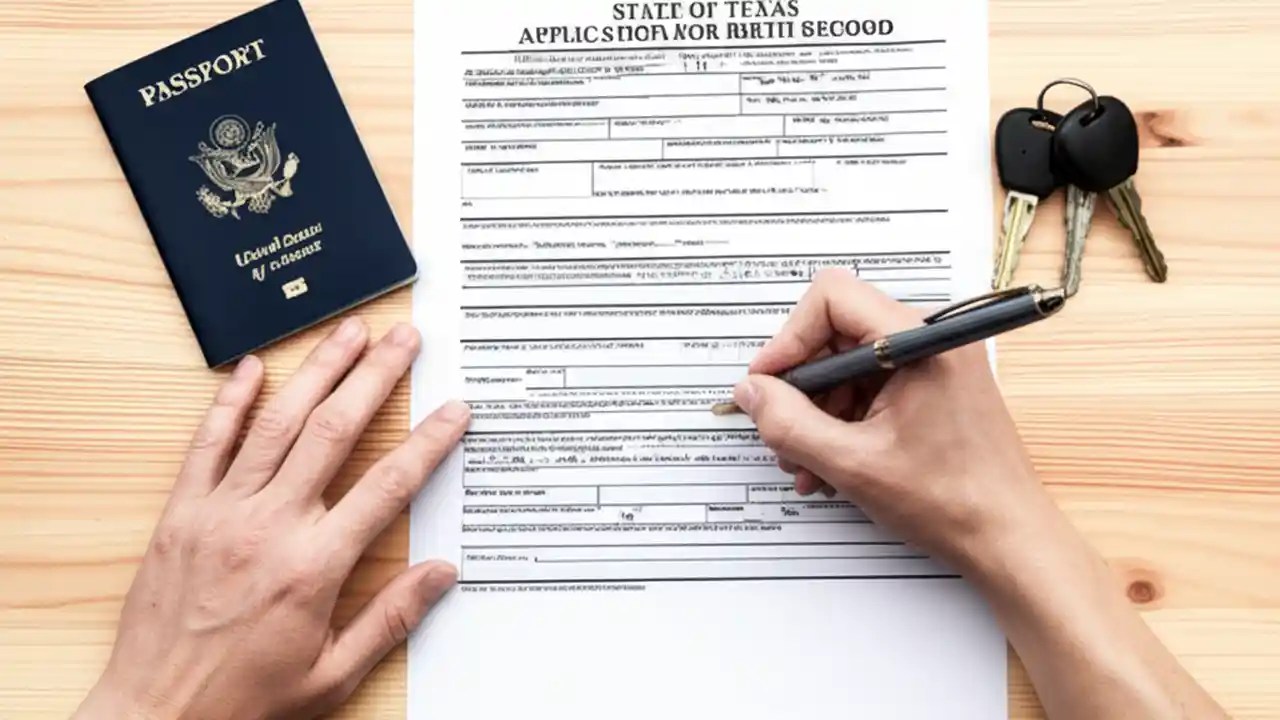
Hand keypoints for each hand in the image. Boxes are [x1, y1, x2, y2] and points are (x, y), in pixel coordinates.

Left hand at [74, 318, 469, 719]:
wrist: (156, 715)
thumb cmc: (246, 700)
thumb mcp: (333, 675)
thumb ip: (391, 619)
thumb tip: (442, 574)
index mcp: (315, 567)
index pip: (388, 486)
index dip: (428, 442)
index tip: (454, 410)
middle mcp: (270, 527)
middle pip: (334, 432)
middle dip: (375, 378)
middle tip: (403, 339)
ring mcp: (221, 513)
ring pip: (277, 424)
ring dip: (316, 372)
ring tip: (347, 333)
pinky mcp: (182, 514)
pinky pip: (207, 444)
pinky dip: (230, 403)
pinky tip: (252, 368)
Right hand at [735, 271, 1229, 719]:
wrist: (1009, 540)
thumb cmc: (953, 502)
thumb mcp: (852, 464)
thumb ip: (790, 423)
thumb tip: (751, 392)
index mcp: (919, 342)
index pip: (832, 299)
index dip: (789, 339)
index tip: (768, 382)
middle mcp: (930, 341)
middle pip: (836, 333)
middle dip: (801, 386)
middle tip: (781, 431)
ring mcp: (934, 364)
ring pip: (848, 366)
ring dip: (817, 412)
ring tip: (805, 463)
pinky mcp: (933, 389)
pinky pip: (869, 389)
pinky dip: (842, 422)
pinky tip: (829, 465)